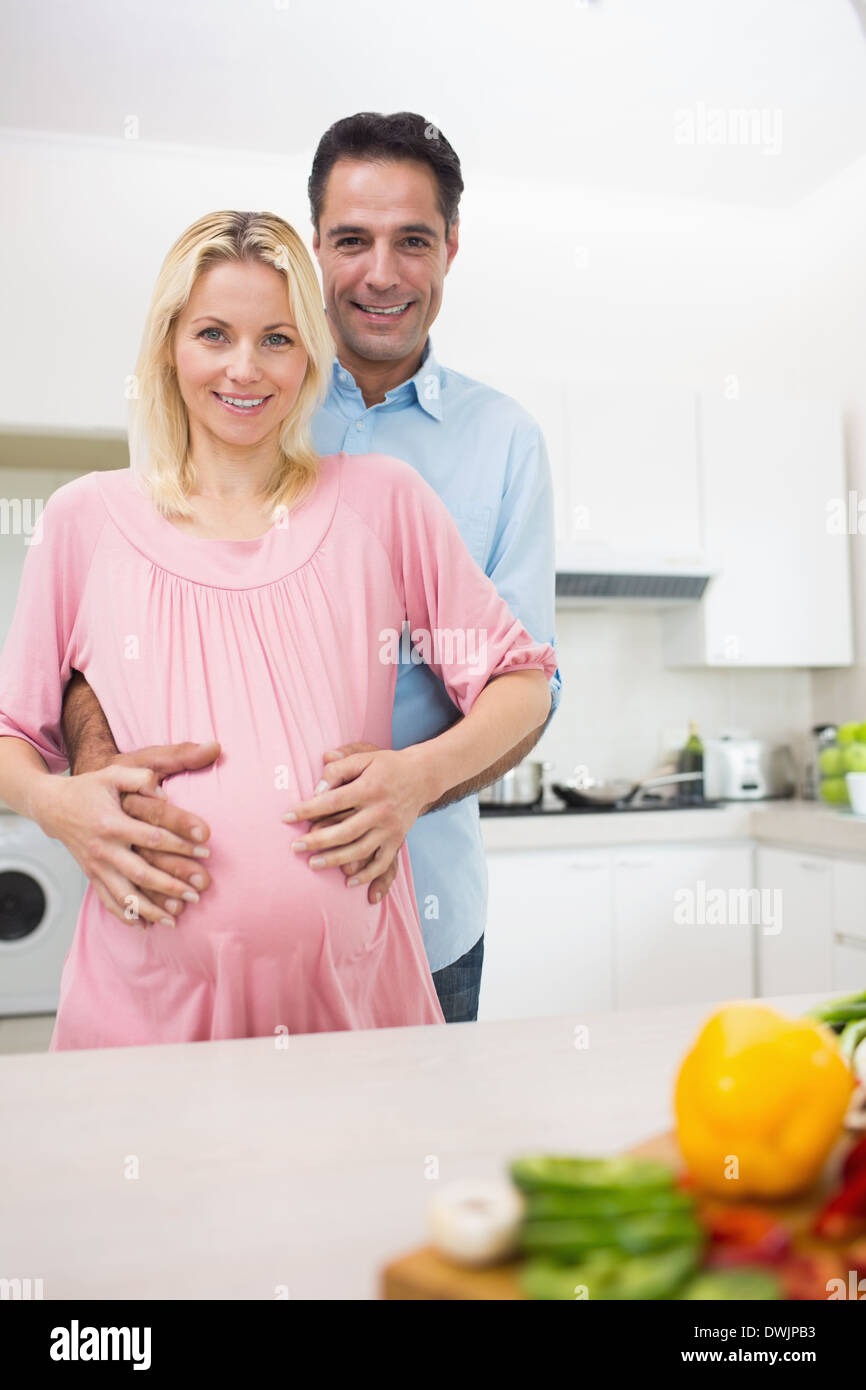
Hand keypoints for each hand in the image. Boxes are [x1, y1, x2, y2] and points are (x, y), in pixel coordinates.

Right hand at [32, 759, 216, 929]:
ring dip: (150, 910)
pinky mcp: (91, 875)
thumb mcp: (113, 774)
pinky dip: (124, 916)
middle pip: (141, 874)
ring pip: (124, 895)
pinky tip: (143, 926)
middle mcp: (103, 849)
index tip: (206, 851)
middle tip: (197, 894)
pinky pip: (107, 900)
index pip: (152, 837)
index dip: (181, 844)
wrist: (53, 806)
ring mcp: (96, 866)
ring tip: (175, 920)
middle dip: (171, 886)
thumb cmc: (89, 788)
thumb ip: (140, 778)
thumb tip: (165, 795)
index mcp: (112, 823)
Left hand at [283, 742, 432, 902]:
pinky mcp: (397, 839)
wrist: (423, 775)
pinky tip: (348, 880)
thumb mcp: (364, 756)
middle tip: (295, 847)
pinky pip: (382, 862)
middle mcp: (380, 810)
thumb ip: (339, 767)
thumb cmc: (387, 765)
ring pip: (360, 850)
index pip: (332, 801)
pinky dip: (367, 875)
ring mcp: (390, 828)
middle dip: (317, 841)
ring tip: (312, 864)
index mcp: (369, 788)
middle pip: (344, 831)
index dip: (307, 810)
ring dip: (335, 860)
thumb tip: (317, 788)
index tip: (286, 817)